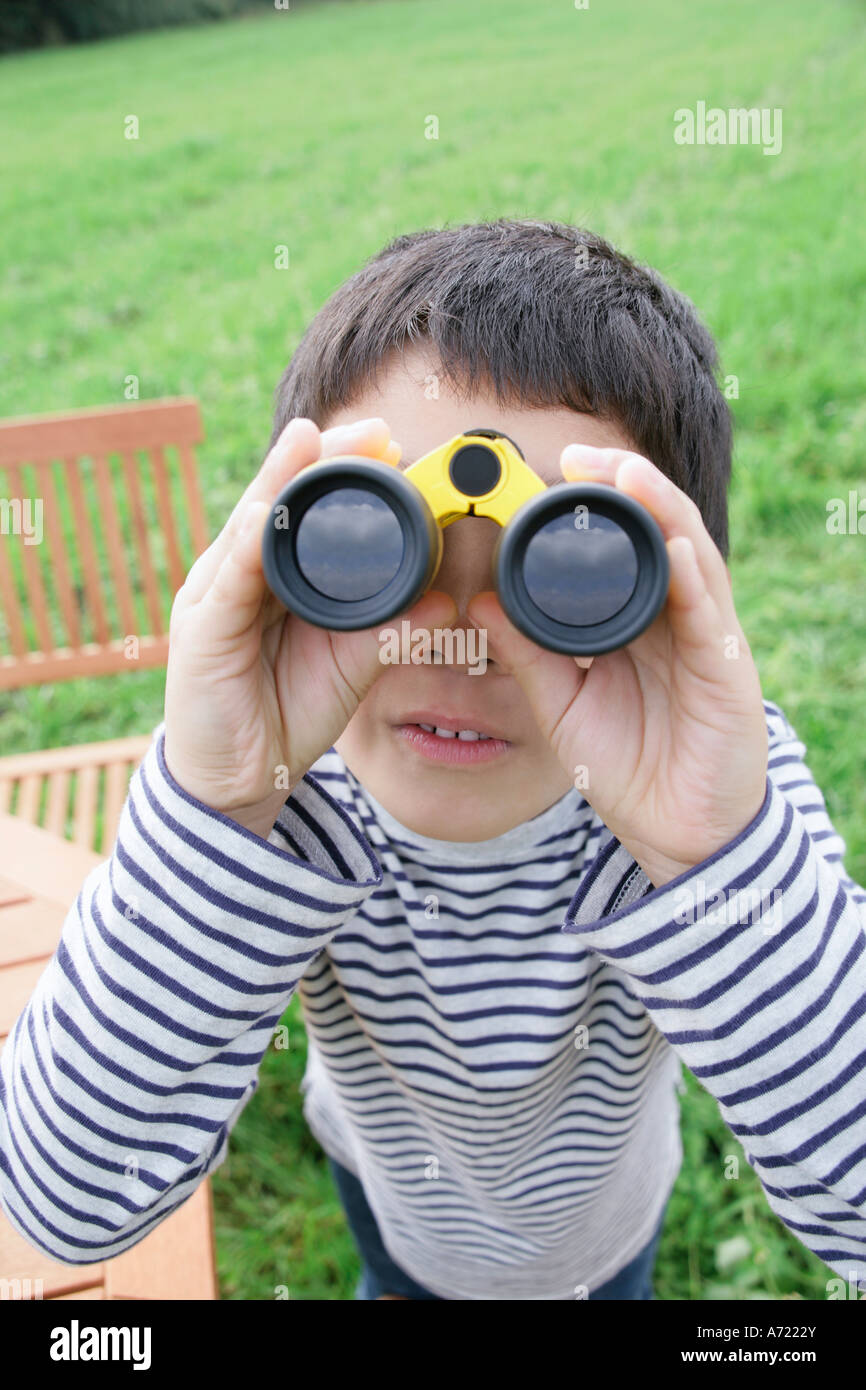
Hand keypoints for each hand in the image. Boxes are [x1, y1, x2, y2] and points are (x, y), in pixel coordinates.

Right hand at [164, 416, 455, 837]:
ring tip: (313, 441)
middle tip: (370, 427)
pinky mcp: (202, 630)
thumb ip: (392, 630)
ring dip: (281, 480)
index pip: (307, 509)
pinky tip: (264, 514)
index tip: (393, 443)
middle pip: (278, 500)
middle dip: (320, 458)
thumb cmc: (287, 712)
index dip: (345, 472)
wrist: (242, 780)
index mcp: (278, 575)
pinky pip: (226, 579)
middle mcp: (242, 573)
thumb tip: (448, 602)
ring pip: (249, 525)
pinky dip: (246, 543)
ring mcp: (216, 596)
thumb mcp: (352, 664)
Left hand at [468, 444, 768, 887]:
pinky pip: (708, 609)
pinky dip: (690, 570)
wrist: (677, 833)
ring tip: (622, 472)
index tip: (548, 471)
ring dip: (658, 507)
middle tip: (579, 455)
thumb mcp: (562, 703)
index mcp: (637, 621)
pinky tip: (671, 538)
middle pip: (656, 532)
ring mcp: (705, 636)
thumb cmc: (627, 765)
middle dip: (622, 487)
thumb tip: (476, 602)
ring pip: (687, 553)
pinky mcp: (727, 666)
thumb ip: (526, 653)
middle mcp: (675, 617)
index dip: (591, 504)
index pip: (619, 546)